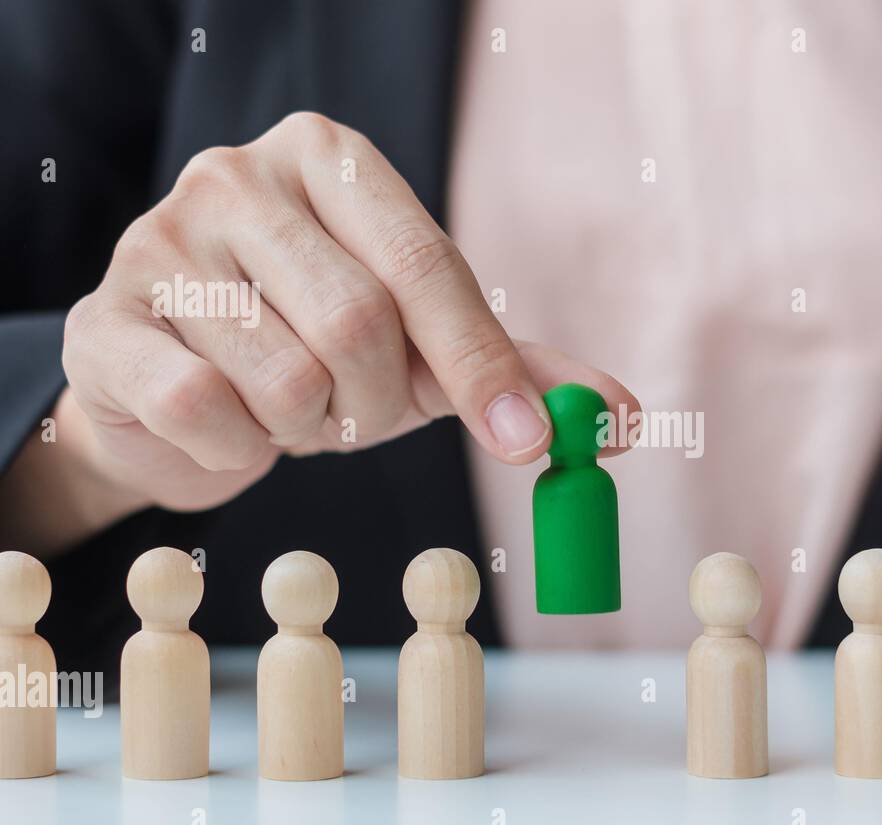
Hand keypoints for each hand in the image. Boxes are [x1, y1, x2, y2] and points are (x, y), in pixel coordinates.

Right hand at [59, 111, 636, 514]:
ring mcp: (158, 240)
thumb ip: (514, 366)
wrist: (179, 391)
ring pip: (286, 379)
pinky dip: (238, 448)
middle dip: (377, 403)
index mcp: (332, 162)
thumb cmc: (315, 353)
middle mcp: (238, 175)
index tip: (528, 440)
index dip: (481, 363)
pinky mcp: (105, 322)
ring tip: (285, 407)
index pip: (426, 266)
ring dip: (308, 429)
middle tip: (355, 412)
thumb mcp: (423, 349)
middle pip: (359, 323)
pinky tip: (223, 423)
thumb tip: (619, 418)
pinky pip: (206, 411)